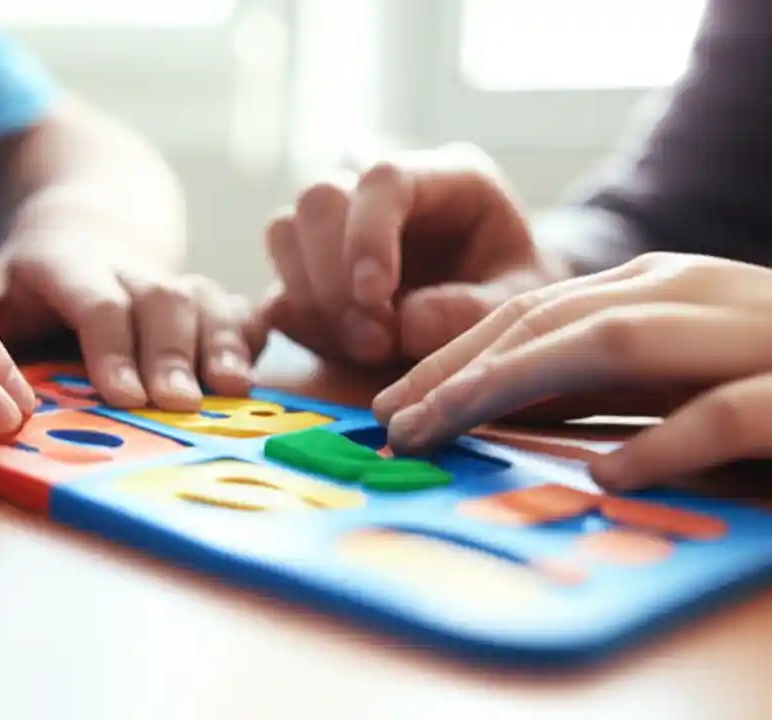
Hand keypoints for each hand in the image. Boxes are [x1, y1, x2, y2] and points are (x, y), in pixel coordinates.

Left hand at [0, 223, 264, 410]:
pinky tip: (252, 371)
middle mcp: (128, 268)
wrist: (87, 224)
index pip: (96, 302)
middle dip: (171, 352)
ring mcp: (171, 278)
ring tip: (229, 390)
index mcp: (70, 266)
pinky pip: (234, 306)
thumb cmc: (35, 276)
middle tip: (177, 404)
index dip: (112, 347)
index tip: (124, 395)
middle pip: (159, 300)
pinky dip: (247, 335)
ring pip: (203, 298)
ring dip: (218, 343)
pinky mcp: (204, 293)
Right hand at [260, 144, 568, 365]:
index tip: (376, 298)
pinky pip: (278, 281)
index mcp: (444, 177)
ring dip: (311, 297)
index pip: (384, 179)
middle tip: (374, 341)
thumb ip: (473, 310)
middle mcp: (380, 191)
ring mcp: (339, 227)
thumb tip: (405, 324)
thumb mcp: (519, 301)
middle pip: (319, 198)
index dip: (367, 234)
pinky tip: (339, 347)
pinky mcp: (312, 268)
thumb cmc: (514, 290)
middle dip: (334, 276)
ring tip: (364, 347)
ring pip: (286, 232)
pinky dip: (298, 319)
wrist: (497, 305)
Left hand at [373, 252, 771, 490]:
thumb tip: (484, 405)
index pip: (530, 311)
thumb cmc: (770, 374)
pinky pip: (731, 409)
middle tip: (395, 423)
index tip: (391, 403)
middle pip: (552, 319)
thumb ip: (589, 380)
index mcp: (658, 285)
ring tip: (449, 425)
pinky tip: (611, 473)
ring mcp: (751, 335)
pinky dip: (668, 439)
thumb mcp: (666, 371)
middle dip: (460, 369)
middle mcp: (694, 293)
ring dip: (516, 385)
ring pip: (615, 344)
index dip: (451, 354)